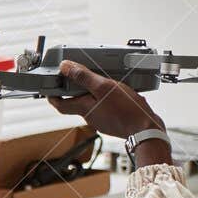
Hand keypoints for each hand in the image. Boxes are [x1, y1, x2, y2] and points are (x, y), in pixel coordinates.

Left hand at [47, 61, 163, 151]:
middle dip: (75, 90)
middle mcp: (91, 116)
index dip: (52, 96)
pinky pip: (107, 109)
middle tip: (78, 78)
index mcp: (84, 108)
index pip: (59, 104)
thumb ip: (84, 76)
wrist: (147, 130)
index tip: (49, 87)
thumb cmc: (127, 110)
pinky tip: (120, 94)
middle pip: (77, 103)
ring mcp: (104, 121)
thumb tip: (65, 67)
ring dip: (94, 94)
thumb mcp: (104, 87)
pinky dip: (108, 100)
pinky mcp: (116, 122)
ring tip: (104, 82)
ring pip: (93, 105)